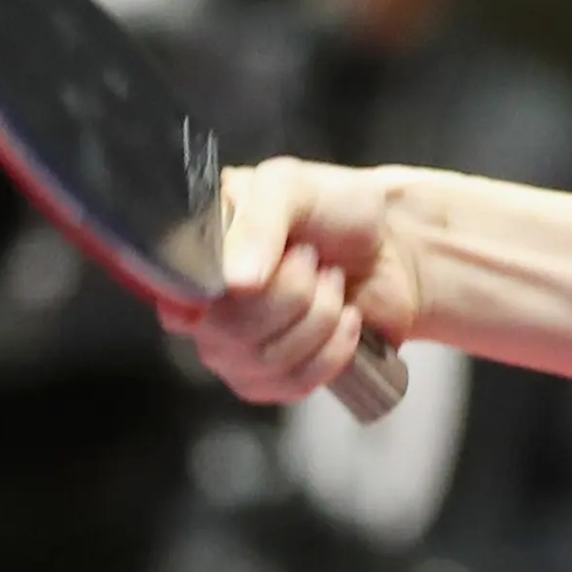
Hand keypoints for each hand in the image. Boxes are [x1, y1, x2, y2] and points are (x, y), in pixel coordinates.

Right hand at [184, 159, 417, 405]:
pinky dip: (331, 351)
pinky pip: (291, 384)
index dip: (233, 286)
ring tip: (332, 282)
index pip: (179, 293)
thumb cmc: (335, 208)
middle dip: (293, 294)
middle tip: (314, 259)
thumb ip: (258, 222)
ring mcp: (234, 348)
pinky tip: (344, 319)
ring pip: (263, 362)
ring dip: (318, 318)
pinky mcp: (272, 377)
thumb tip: (236, 282)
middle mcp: (205, 304)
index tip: (282, 257)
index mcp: (196, 250)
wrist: (392, 244)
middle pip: (227, 332)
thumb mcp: (291, 186)